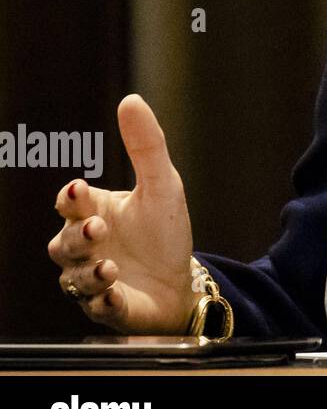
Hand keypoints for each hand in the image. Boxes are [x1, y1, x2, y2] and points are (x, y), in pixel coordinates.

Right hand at [47, 94, 202, 332]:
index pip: (70, 204)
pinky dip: (105, 301)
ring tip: (110, 266)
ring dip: (89, 272)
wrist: (180, 280)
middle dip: (76, 238)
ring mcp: (94, 281)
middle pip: (63, 244)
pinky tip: (115, 292)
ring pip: (75, 278)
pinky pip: (99, 307)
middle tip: (96, 229)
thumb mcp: (163, 184)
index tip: (78, 190)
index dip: (70, 199)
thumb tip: (131, 100)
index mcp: (95, 214)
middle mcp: (87, 248)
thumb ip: (146, 146)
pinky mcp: (111, 308)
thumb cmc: (163, 231)